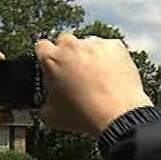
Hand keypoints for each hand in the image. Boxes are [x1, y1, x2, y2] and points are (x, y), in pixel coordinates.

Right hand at [35, 34, 152, 135]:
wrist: (118, 117)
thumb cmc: (85, 116)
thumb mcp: (51, 115)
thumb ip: (43, 101)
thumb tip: (45, 98)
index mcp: (51, 59)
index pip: (42, 47)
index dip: (47, 58)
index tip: (53, 65)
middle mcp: (71, 46)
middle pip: (65, 42)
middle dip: (68, 54)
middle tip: (75, 73)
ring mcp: (94, 44)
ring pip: (87, 43)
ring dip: (88, 55)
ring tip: (96, 76)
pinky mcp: (115, 46)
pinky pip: (108, 47)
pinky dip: (108, 57)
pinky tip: (109, 74)